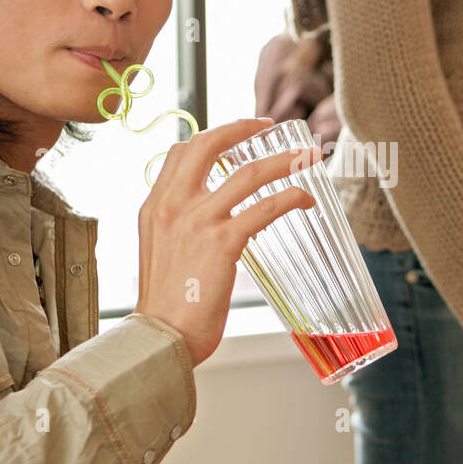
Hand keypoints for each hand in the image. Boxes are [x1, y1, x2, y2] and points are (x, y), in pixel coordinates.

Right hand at [134, 117, 320, 366]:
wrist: (161, 337)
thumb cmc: (166, 306)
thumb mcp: (160, 252)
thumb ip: (179, 227)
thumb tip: (212, 219)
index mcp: (154, 206)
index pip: (181, 152)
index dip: (213, 135)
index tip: (239, 133)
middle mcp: (173, 206)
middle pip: (209, 145)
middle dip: (243, 128)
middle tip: (272, 125)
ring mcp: (197, 222)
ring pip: (249, 173)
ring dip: (284, 160)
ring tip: (308, 157)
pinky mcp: (222, 243)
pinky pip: (265, 208)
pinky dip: (291, 197)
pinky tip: (305, 199)